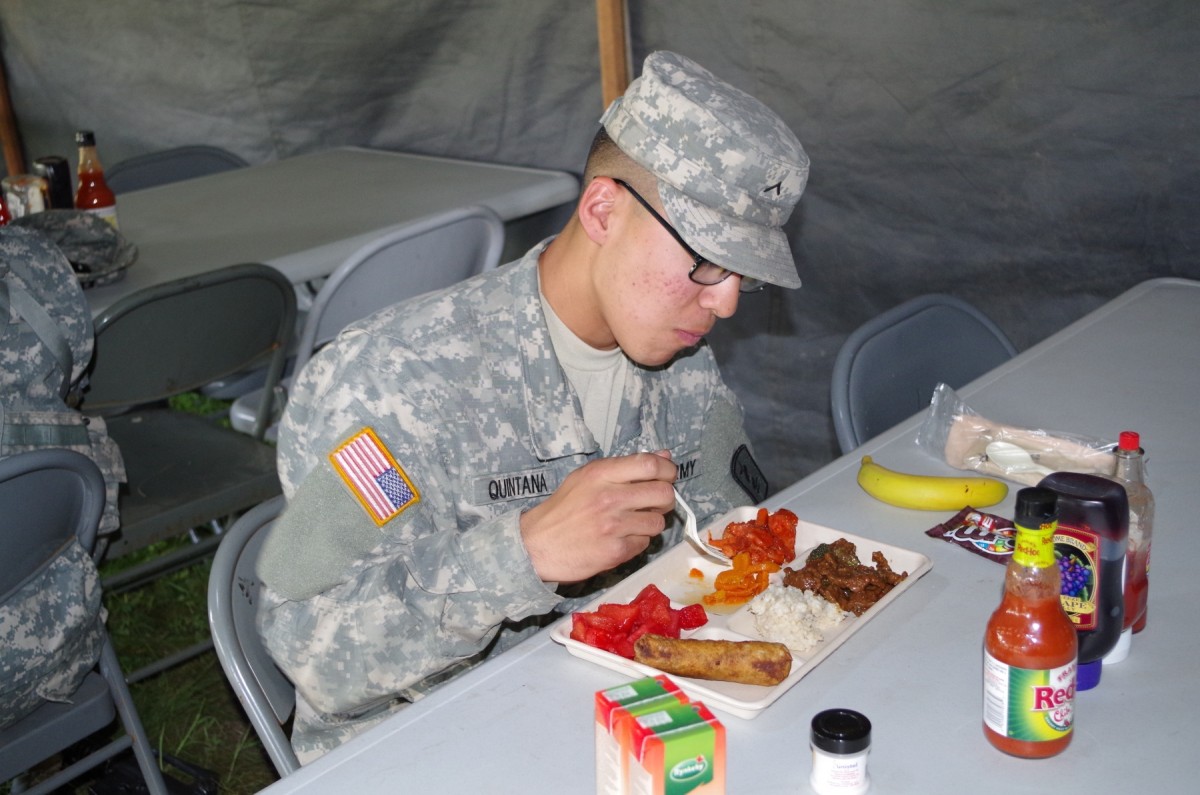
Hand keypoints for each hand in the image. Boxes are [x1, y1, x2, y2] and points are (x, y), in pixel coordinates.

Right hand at [521, 451, 676, 583]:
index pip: (651, 465)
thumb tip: (664, 456)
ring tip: (633, 522)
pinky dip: (637, 541)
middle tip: (654, 502)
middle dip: (665, 498)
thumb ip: (624, 467)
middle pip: (663, 493)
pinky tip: (621, 538)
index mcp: (601, 474)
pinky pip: (644, 543)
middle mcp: (610, 497)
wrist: (537, 545)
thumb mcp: (586, 477)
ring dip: (650, 522)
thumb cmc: (563, 510)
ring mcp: (614, 526)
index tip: (668, 476)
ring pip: (658, 522)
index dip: (668, 470)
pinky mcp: (616, 551)